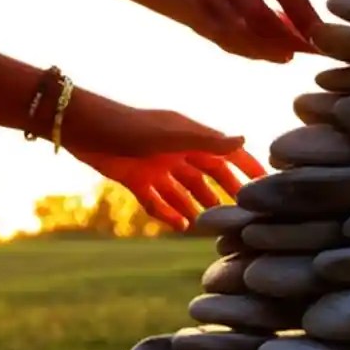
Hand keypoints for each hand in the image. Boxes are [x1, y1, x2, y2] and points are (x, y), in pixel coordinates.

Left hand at [64, 99, 266, 229]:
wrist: (81, 128)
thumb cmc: (127, 125)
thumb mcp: (170, 135)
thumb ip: (207, 141)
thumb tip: (244, 140)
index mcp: (189, 136)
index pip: (226, 152)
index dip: (247, 165)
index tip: (268, 180)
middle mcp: (176, 151)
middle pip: (209, 174)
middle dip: (226, 190)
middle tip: (245, 210)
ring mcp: (157, 166)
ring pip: (185, 189)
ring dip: (199, 204)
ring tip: (213, 224)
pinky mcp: (136, 180)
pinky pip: (158, 200)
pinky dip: (170, 212)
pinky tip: (181, 225)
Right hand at [132, 0, 319, 62]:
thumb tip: (295, 12)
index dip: (304, 11)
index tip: (321, 30)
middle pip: (265, 13)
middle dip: (291, 35)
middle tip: (311, 50)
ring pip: (247, 33)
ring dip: (272, 48)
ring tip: (289, 55)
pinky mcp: (195, 17)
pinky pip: (228, 41)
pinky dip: (250, 51)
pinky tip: (268, 56)